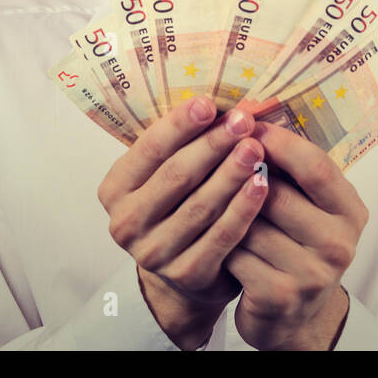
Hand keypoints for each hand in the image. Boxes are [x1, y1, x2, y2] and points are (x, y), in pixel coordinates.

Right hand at [97, 96, 268, 348]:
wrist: (183, 273)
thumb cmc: (177, 205)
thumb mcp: (164, 174)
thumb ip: (179, 144)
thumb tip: (216, 102)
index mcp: (115, 189)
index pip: (149, 150)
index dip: (180, 125)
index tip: (210, 103)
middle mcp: (126, 223)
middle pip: (176, 176)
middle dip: (213, 145)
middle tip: (243, 122)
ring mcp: (154, 254)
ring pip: (200, 205)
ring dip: (232, 173)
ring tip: (257, 148)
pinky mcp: (186, 275)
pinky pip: (221, 236)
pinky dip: (243, 208)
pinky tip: (262, 185)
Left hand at [224, 121, 368, 349]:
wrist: (292, 316)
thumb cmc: (295, 245)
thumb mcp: (311, 206)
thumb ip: (294, 170)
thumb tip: (253, 117)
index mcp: (351, 211)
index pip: (315, 166)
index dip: (277, 142)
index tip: (246, 125)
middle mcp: (340, 244)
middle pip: (275, 194)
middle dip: (240, 176)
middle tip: (214, 159)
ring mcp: (313, 274)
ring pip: (250, 224)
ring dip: (225, 211)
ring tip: (210, 200)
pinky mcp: (281, 297)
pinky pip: (236, 254)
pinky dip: (221, 243)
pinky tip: (213, 238)